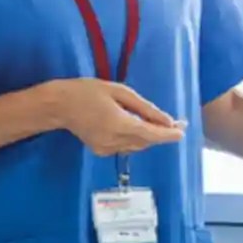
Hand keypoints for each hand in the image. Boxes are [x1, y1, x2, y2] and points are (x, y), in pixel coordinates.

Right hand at [48, 79, 185, 156]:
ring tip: (161, 124)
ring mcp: (107, 148)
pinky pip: (126, 147)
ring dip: (150, 137)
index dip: (169, 134)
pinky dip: (136, 139)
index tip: (183, 131)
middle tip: (177, 123)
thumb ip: (143, 107)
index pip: (151, 134)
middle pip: (146, 142)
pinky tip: (137, 127)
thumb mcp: (118, 91)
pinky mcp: (101, 151)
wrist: (59, 105)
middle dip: (162, 133)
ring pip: (137, 146)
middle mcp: (115, 141)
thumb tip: (165, 120)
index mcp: (119, 124)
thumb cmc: (88, 91)